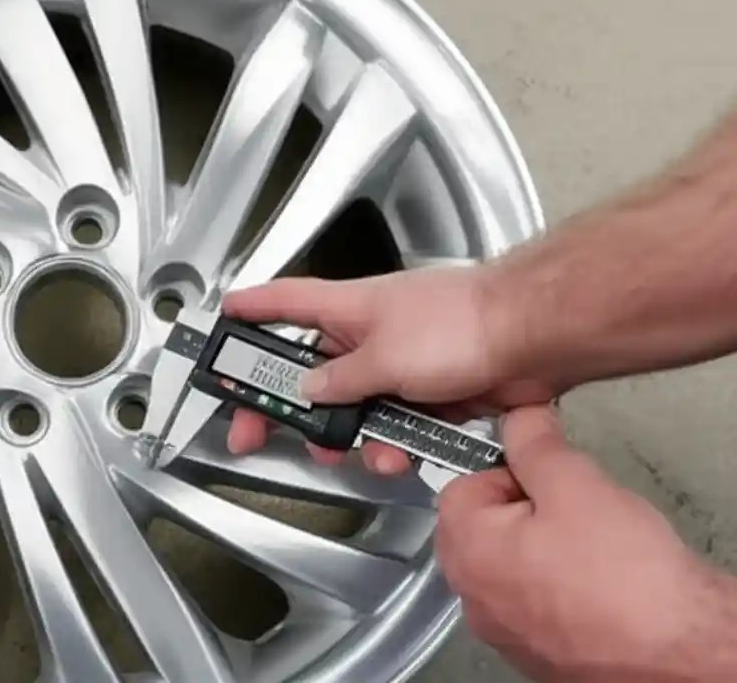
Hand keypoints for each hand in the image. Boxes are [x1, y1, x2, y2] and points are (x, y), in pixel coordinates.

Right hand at [221, 268, 555, 473]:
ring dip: (349, 437)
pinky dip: (392, 443)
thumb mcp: (383, 358)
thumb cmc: (462, 324)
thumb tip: (308, 393)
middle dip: (287, 409)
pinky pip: (393, 424)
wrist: (531, 340)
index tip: (224, 318)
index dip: (251, 310)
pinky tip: (401, 453)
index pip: (284, 302)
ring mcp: (399, 364)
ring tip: (351, 451)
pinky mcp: (429, 392)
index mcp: (348, 310)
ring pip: (353, 409)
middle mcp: (369, 334)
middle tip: (254, 431)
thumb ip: (339, 383)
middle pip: (310, 373)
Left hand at [438, 405, 736, 681]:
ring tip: (594, 547)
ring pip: (510, 565)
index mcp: (466, 550)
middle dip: (524, 508)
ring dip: (543, 547)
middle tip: (575, 509)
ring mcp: (502, 629)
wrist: (680, 654)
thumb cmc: (625, 577)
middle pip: (482, 527)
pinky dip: (560, 585)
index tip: (547, 475)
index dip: (508, 471)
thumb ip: (536, 445)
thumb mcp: (576, 485)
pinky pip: (536, 601)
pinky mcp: (537, 652)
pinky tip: (599, 582)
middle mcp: (472, 596)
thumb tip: (518, 418)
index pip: (461, 485)